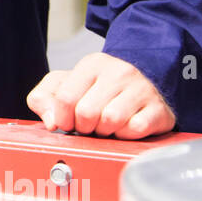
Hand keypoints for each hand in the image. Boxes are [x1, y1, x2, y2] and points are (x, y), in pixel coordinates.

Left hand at [26, 52, 175, 138]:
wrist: (141, 89)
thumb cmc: (95, 91)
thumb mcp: (62, 86)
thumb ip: (42, 99)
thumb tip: (51, 122)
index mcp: (92, 64)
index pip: (65, 98)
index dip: (62, 119)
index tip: (68, 122)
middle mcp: (119, 71)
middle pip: (87, 113)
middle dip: (84, 127)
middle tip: (91, 124)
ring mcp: (142, 89)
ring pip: (111, 121)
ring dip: (105, 132)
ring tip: (107, 126)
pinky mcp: (159, 109)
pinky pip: (135, 130)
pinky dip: (126, 136)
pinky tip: (126, 127)